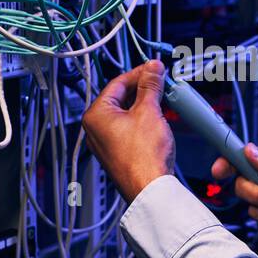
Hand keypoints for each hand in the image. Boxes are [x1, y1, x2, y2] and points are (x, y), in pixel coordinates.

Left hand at [82, 59, 175, 202]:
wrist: (150, 189)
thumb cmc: (143, 157)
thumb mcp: (149, 111)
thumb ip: (150, 86)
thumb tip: (152, 69)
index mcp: (96, 115)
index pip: (117, 83)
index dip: (139, 73)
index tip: (154, 69)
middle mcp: (96, 129)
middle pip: (120, 98)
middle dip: (142, 89)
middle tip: (160, 83)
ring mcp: (106, 143)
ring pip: (126, 114)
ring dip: (144, 105)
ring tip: (162, 100)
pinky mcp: (118, 154)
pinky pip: (129, 129)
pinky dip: (143, 120)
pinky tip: (158, 119)